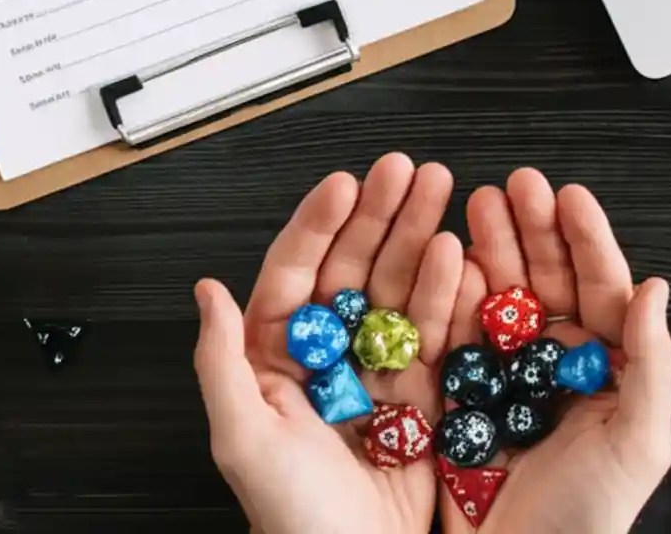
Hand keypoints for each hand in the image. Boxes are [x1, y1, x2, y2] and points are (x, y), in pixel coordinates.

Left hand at [193, 153, 472, 533]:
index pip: (296, 272)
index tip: (345, 183)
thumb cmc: (289, 514)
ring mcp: (377, 370)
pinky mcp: (422, 393)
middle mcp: (327, 355)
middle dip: (381, 215)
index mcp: (276, 356)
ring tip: (442, 193)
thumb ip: (221, 360)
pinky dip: (451, 292)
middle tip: (407, 171)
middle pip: (354, 267)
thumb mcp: (242, 437)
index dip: (321, 224)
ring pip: (399, 288)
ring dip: (421, 237)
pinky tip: (463, 254)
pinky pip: (437, 332)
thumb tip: (207, 290)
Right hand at [441, 169, 670, 533]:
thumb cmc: (588, 517)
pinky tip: (443, 258)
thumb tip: (655, 286)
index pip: (600, 288)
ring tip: (472, 203)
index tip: (567, 193)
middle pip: (543, 279)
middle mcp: (552, 363)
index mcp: (603, 368)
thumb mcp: (638, 443)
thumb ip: (651, 363)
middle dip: (528, 228)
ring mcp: (502, 373)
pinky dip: (447, 293)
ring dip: (486, 247)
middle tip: (511, 184)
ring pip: (497, 294)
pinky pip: (453, 331)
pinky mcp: (458, 390)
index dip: (584, 238)